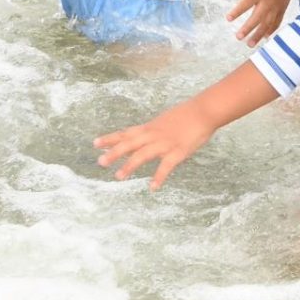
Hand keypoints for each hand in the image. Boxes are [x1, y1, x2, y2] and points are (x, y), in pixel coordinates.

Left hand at [95, 96, 216, 189]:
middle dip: (114, 153)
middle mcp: (153, 135)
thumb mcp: (164, 121)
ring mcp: (165, 143)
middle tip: (100, 162)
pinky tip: (153, 188)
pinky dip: (159, 177)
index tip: (95, 144)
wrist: (204, 111)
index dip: (110, 138)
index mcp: (150, 128)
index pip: (126, 133)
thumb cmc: (186, 115)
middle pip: (130, 144)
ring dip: (130, 165)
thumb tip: (142, 138)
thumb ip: (152, 131)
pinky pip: (166, 166)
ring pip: (143, 154)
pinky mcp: (178, 151)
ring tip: (118, 177)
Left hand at [225, 0, 297, 46]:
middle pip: (256, 18)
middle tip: (238, 37)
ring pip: (266, 24)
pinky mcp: (282, 9)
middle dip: (247, 29)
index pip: (245, 4)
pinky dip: (271, 31)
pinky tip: (265, 37)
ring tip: (250, 43)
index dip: (236, 12)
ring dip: (258, 35)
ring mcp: (275, 7)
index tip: (228, 18)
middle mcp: (267, 2)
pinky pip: (276, 22)